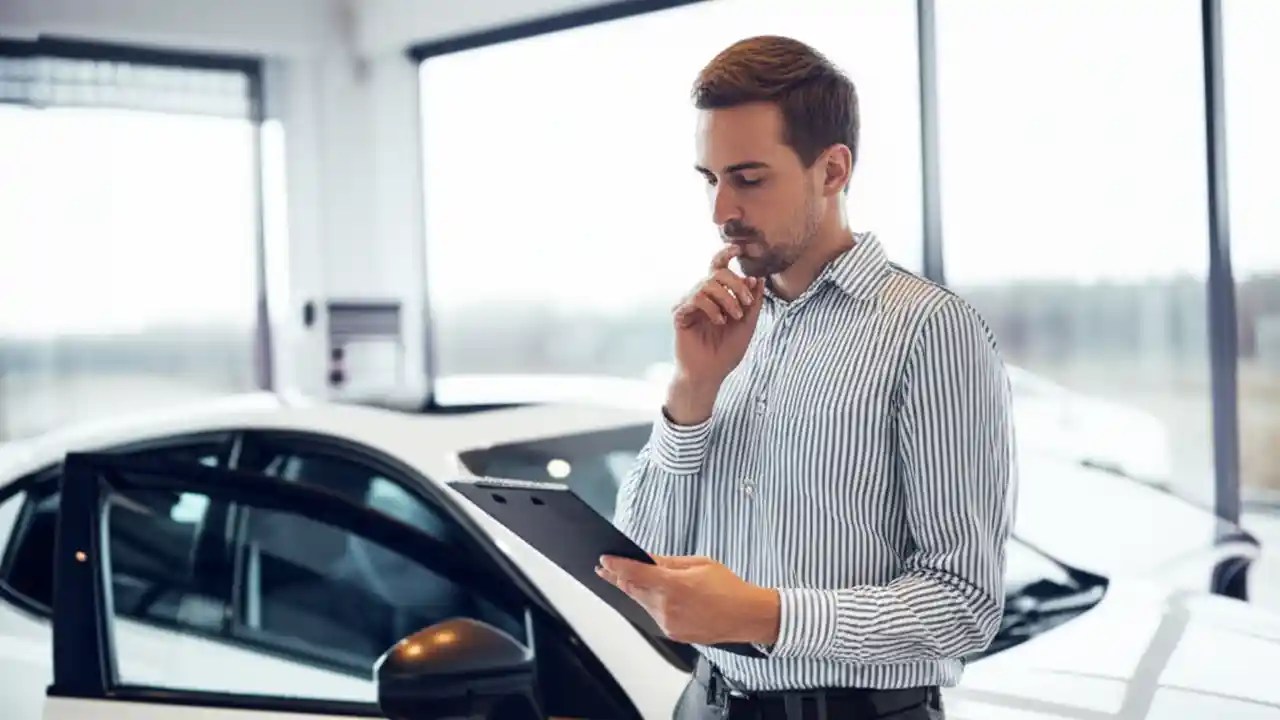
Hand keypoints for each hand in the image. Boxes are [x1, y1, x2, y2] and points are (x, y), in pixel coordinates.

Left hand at [596, 555, 779, 644]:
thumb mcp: (700, 564)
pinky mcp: (673, 634)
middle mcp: (667, 607)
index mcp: (674, 586)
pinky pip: (654, 615)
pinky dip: (651, 603)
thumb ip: (669, 563)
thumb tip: (648, 559)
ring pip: (643, 603)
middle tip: (605, 569)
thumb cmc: (729, 587)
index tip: (604, 561)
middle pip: (633, 590)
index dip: (616, 566)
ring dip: (636, 591)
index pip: (635, 574)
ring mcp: (669, 623)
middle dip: (619, 578)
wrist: (747, 616)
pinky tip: (655, 595)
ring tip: (629, 579)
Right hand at [672, 246, 763, 386]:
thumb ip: (754, 303)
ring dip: (727, 298)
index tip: (739, 248)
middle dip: (736, 284)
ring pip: (707, 284)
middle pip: (717, 272)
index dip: (726, 254)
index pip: (719, 268)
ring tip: (733, 317)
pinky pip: (696, 298)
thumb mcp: (748, 324)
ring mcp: (689, 304)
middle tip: (747, 303)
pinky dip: (712, 308)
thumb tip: (758, 278)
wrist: (710, 374)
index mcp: (717, 295)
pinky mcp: (680, 314)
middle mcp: (701, 296)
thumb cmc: (727, 351)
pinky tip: (719, 321)